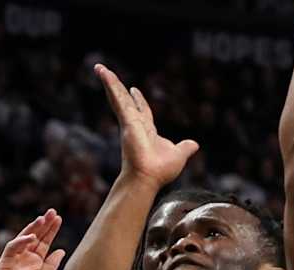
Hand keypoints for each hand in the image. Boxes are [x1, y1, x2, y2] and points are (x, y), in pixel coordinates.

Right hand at [0, 210, 65, 269]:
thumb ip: (50, 266)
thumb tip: (61, 250)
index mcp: (34, 263)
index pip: (44, 243)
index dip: (51, 231)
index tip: (59, 219)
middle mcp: (24, 259)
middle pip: (35, 237)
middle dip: (43, 224)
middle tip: (52, 212)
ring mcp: (13, 260)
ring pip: (23, 239)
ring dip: (32, 228)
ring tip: (43, 218)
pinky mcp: (3, 264)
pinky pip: (12, 248)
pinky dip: (21, 242)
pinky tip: (32, 237)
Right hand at [94, 64, 198, 187]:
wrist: (149, 178)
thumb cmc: (161, 171)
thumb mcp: (178, 155)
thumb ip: (185, 148)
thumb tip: (194, 145)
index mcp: (147, 130)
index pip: (142, 111)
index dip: (138, 100)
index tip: (134, 90)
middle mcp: (135, 124)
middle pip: (125, 100)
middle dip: (117, 87)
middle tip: (107, 74)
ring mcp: (129, 122)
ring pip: (118, 96)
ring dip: (109, 81)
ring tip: (99, 67)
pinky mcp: (126, 120)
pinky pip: (117, 98)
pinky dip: (110, 85)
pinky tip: (103, 73)